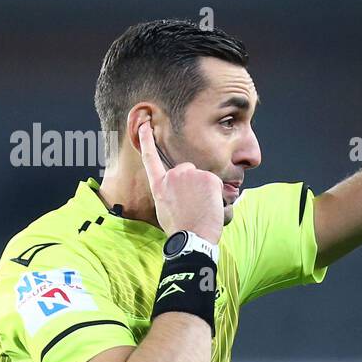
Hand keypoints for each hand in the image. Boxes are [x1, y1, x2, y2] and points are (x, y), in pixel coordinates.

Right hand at [137, 122, 222, 243]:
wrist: (192, 238)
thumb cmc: (181, 229)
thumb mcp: (165, 209)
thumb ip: (170, 192)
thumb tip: (179, 190)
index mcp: (159, 185)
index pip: (150, 158)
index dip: (146, 140)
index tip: (144, 124)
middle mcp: (172, 176)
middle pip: (188, 171)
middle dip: (194, 184)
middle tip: (194, 205)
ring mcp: (190, 174)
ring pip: (203, 178)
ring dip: (206, 190)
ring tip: (200, 208)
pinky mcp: (207, 177)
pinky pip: (217, 184)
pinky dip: (217, 194)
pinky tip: (209, 206)